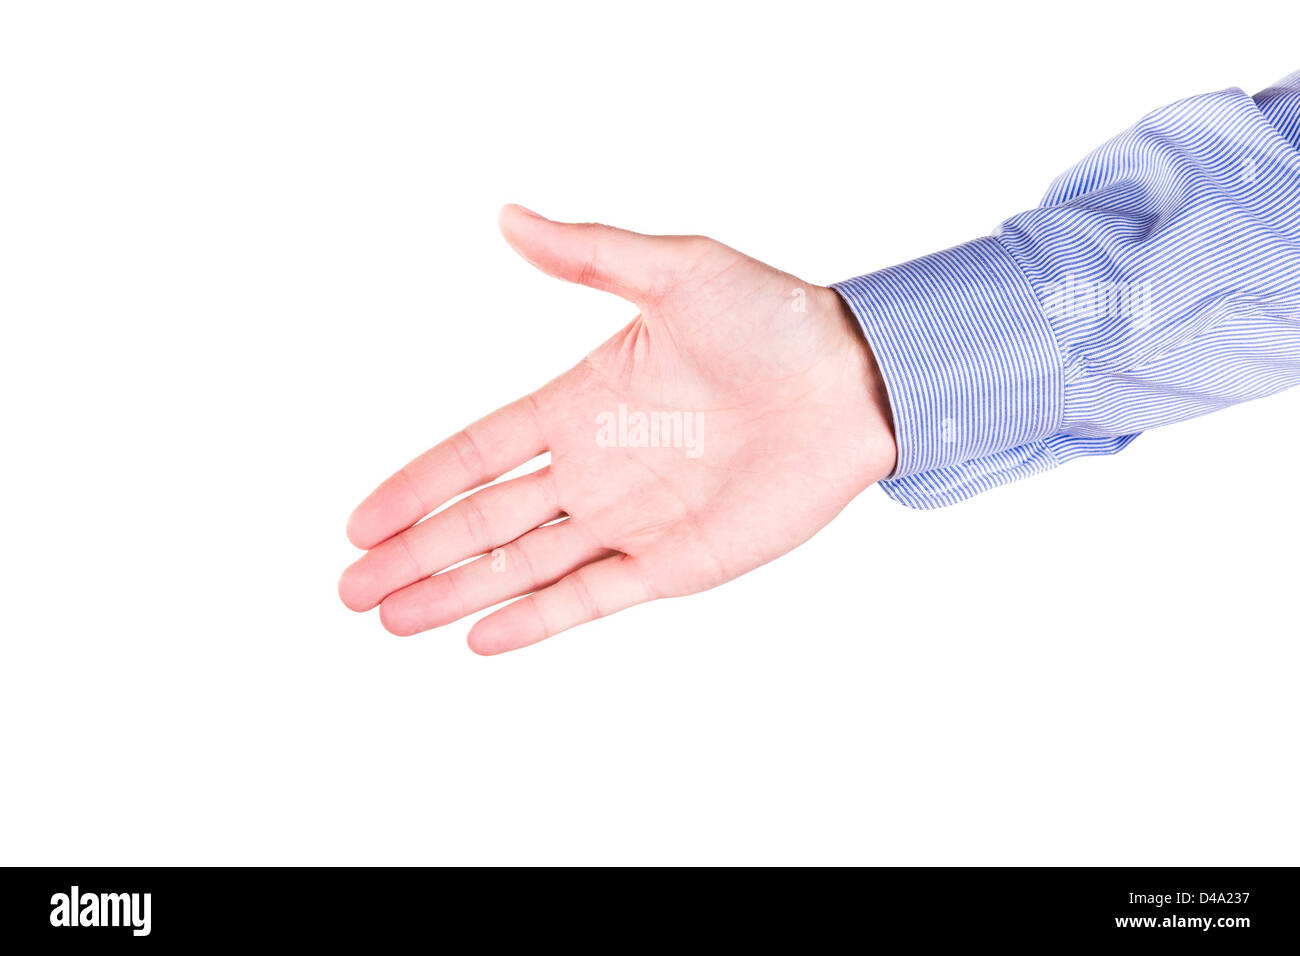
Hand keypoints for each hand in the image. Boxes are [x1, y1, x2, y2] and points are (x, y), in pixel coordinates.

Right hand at [339, 206, 896, 653]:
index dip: (416, 485)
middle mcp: (595, 468)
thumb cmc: (774, 318)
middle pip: (483, 520)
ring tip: (390, 621)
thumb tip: (506, 213)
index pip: (477, 452)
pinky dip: (536, 619)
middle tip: (348, 590)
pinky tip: (480, 638)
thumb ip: (588, 253)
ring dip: (455, 592)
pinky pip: (592, 596)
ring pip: (522, 564)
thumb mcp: (676, 271)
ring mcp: (632, 520)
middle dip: (415, 554)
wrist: (856, 380)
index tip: (358, 521)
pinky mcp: (676, 561)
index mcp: (581, 402)